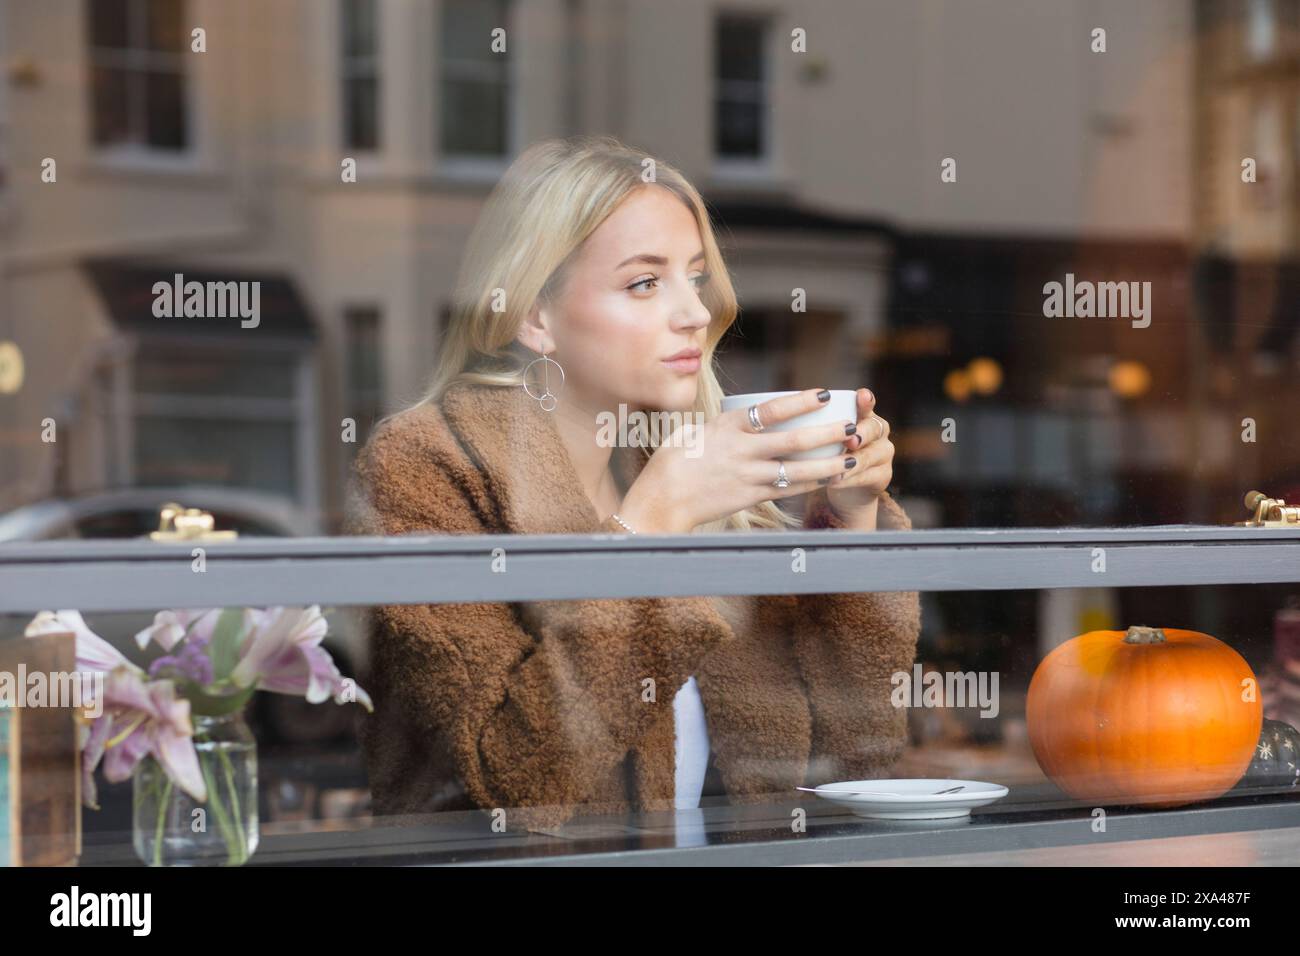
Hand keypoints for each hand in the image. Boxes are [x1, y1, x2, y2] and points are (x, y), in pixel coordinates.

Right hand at [618, 388, 859, 532]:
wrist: (661, 499)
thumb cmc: (673, 461)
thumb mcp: (696, 431)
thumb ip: (726, 425)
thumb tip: (747, 417)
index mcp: (727, 427)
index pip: (770, 410)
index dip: (800, 401)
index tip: (822, 395)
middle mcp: (741, 451)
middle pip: (794, 441)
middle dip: (827, 433)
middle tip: (850, 426)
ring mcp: (747, 476)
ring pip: (797, 470)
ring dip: (828, 464)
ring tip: (851, 457)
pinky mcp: (749, 497)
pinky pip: (787, 490)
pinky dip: (810, 484)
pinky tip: (828, 479)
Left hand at [825, 387, 892, 517]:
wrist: (845, 488)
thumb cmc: (829, 456)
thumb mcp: (821, 440)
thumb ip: (815, 428)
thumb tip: (789, 415)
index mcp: (864, 415)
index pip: (867, 403)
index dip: (866, 400)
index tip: (861, 396)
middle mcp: (878, 431)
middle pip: (873, 428)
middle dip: (861, 434)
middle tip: (850, 442)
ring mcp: (883, 453)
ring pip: (869, 455)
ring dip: (851, 463)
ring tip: (834, 470)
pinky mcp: (884, 475)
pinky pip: (868, 476)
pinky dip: (849, 479)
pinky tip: (834, 481)